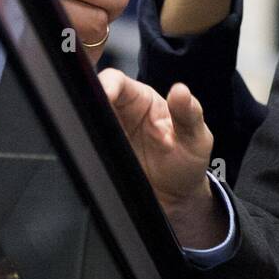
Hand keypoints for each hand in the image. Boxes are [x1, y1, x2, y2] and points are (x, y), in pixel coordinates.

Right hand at [98, 68, 222, 246]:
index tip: (104, 95)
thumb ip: (189, 114)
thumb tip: (181, 90)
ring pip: (85, 120)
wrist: (177, 197)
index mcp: (142, 99)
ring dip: (82, 125)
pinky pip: (85, 146)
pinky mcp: (100, 154)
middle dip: (85, 102)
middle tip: (88, 116)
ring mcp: (108, 134)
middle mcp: (120, 113)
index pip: (117, 81)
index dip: (107, 84)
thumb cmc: (188, 160)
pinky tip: (89, 152)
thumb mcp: (195, 137)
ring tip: (88, 135)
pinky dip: (82, 147)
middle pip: (93, 97)